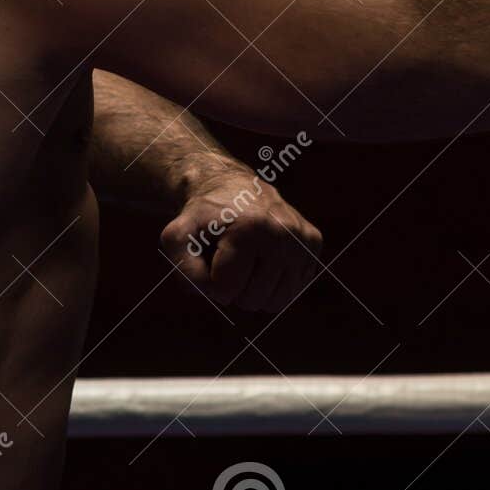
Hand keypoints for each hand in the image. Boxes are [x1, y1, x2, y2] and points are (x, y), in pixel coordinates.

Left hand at [160, 164, 322, 313]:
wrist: (232, 187)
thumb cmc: (202, 216)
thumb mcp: (176, 237)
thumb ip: (184, 271)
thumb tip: (214, 295)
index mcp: (250, 229)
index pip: (224, 291)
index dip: (209, 281)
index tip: (208, 256)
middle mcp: (283, 232)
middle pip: (252, 300)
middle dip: (233, 287)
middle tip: (228, 256)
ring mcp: (302, 238)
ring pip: (275, 302)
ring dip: (254, 290)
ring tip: (246, 258)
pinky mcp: (313, 243)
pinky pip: (291, 292)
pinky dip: (273, 284)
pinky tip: (264, 257)